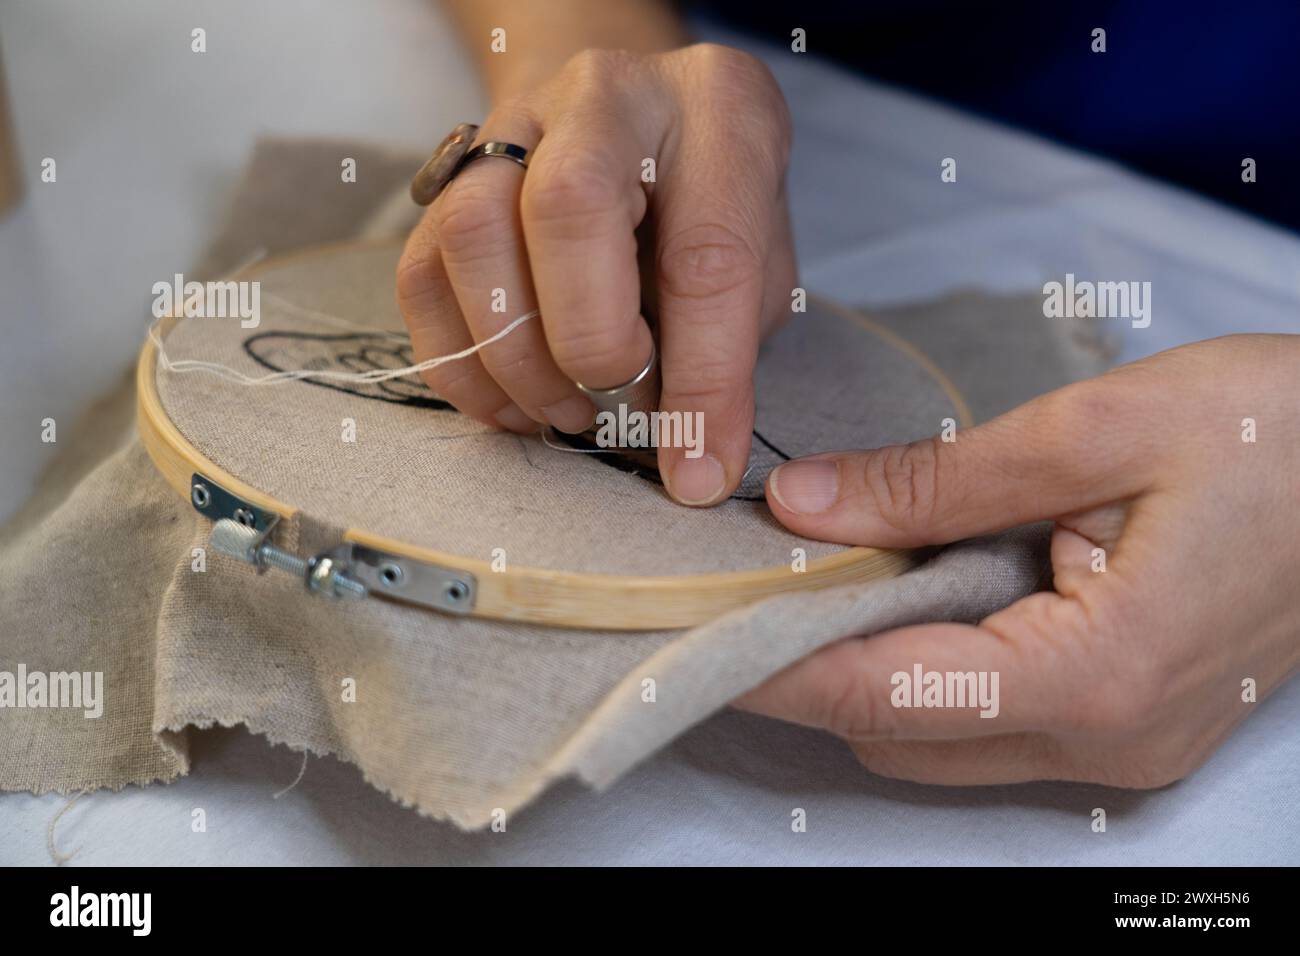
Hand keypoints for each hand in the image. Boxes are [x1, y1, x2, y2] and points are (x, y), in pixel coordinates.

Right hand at [397, 43, 795, 505]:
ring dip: (514, 356)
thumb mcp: (757, 265)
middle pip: (568, 205)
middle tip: (614, 405)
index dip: (704, 381)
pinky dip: (462, 365)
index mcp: (715, 109)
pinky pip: (423, 277)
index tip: (698, 469)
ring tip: (564, 411)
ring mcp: (512, 127)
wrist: (639, 121)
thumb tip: (687, 460)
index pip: (707, 254)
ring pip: (473, 231)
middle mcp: (605, 96)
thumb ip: (723, 349)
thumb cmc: (710, 202)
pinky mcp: (448, 182)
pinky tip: (513, 403)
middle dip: (589, 340)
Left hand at [738, 334, 1299, 786]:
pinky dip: (933, 667)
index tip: (696, 629)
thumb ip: (938, 483)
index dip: (777, 665)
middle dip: (813, 667)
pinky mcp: (1133, 726)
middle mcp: (1107, 740)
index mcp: (1097, 674)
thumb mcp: (1095, 431)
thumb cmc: (1272, 432)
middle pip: (900, 732)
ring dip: (871, 668)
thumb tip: (804, 504)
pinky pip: (994, 722)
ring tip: (823, 577)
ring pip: (941, 738)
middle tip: (751, 583)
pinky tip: (914, 593)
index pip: (883, 694)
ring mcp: (1126, 747)